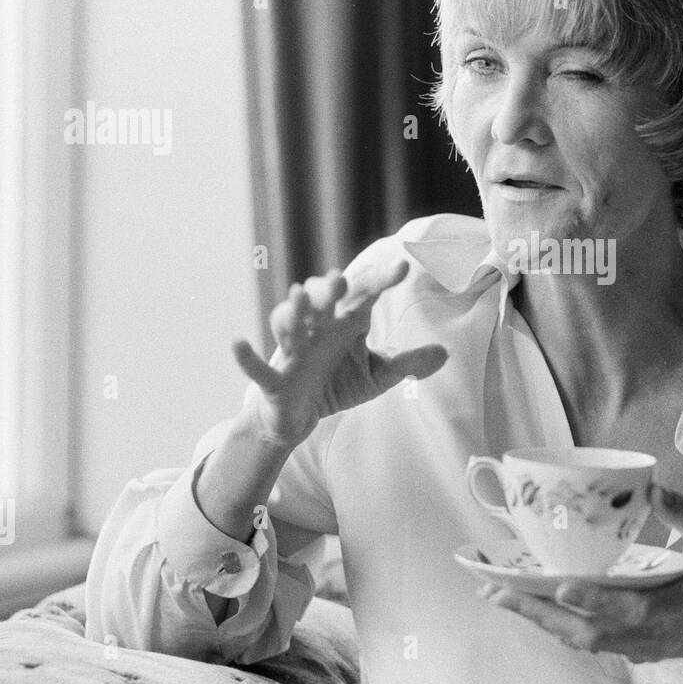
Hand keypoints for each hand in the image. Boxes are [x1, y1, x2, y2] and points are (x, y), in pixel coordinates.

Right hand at [232, 258, 446, 447]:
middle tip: (340, 279)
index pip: (363, 296)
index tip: (404, 268)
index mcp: (344, 324)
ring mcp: (293, 352)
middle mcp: (317, 330)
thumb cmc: (337, 384)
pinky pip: (258, 367)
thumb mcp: (377, 376)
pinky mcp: (274, 378)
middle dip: (328, 290)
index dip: (381, 281)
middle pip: (321, 302)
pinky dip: (246, 357)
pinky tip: (237, 343)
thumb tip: (445, 354)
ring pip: (289, 326)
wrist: (298, 416)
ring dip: (292, 312)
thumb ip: (407, 364)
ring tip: (299, 298)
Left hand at [478, 485, 682, 683]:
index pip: (635, 609)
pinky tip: (526, 604)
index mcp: (681, 606)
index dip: (598, 601)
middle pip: (592, 632)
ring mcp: (639, 646)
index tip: (564, 587)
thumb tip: (654, 489)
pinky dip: (553, 623)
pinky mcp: (630, 647)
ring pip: (582, 638)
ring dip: (539, 618)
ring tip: (500, 595)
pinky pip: (584, 639)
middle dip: (544, 613)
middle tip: (501, 591)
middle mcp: (653, 633)